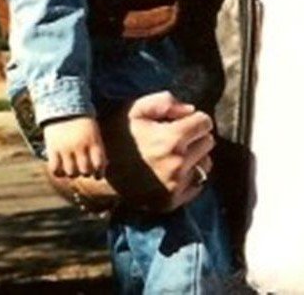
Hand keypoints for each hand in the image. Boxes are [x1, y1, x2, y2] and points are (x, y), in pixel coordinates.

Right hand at [43, 115, 105, 178]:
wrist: (63, 102)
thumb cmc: (82, 117)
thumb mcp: (94, 129)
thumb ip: (97, 146)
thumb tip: (103, 165)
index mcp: (94, 140)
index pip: (99, 164)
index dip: (99, 173)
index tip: (98, 175)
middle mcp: (80, 146)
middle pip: (85, 170)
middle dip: (86, 173)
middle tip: (84, 171)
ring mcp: (66, 148)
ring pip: (70, 172)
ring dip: (72, 174)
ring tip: (72, 170)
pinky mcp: (52, 148)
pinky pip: (55, 168)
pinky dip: (57, 173)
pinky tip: (60, 170)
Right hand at [103, 91, 215, 212]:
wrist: (95, 172)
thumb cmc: (118, 134)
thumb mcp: (136, 108)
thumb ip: (166, 102)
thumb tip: (191, 110)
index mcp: (171, 139)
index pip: (205, 123)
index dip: (196, 118)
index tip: (183, 121)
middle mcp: (176, 164)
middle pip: (208, 142)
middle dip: (196, 136)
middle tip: (177, 137)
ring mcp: (174, 186)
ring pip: (205, 164)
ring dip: (196, 156)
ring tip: (175, 154)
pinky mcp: (170, 202)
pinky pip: (197, 185)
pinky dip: (190, 176)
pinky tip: (172, 170)